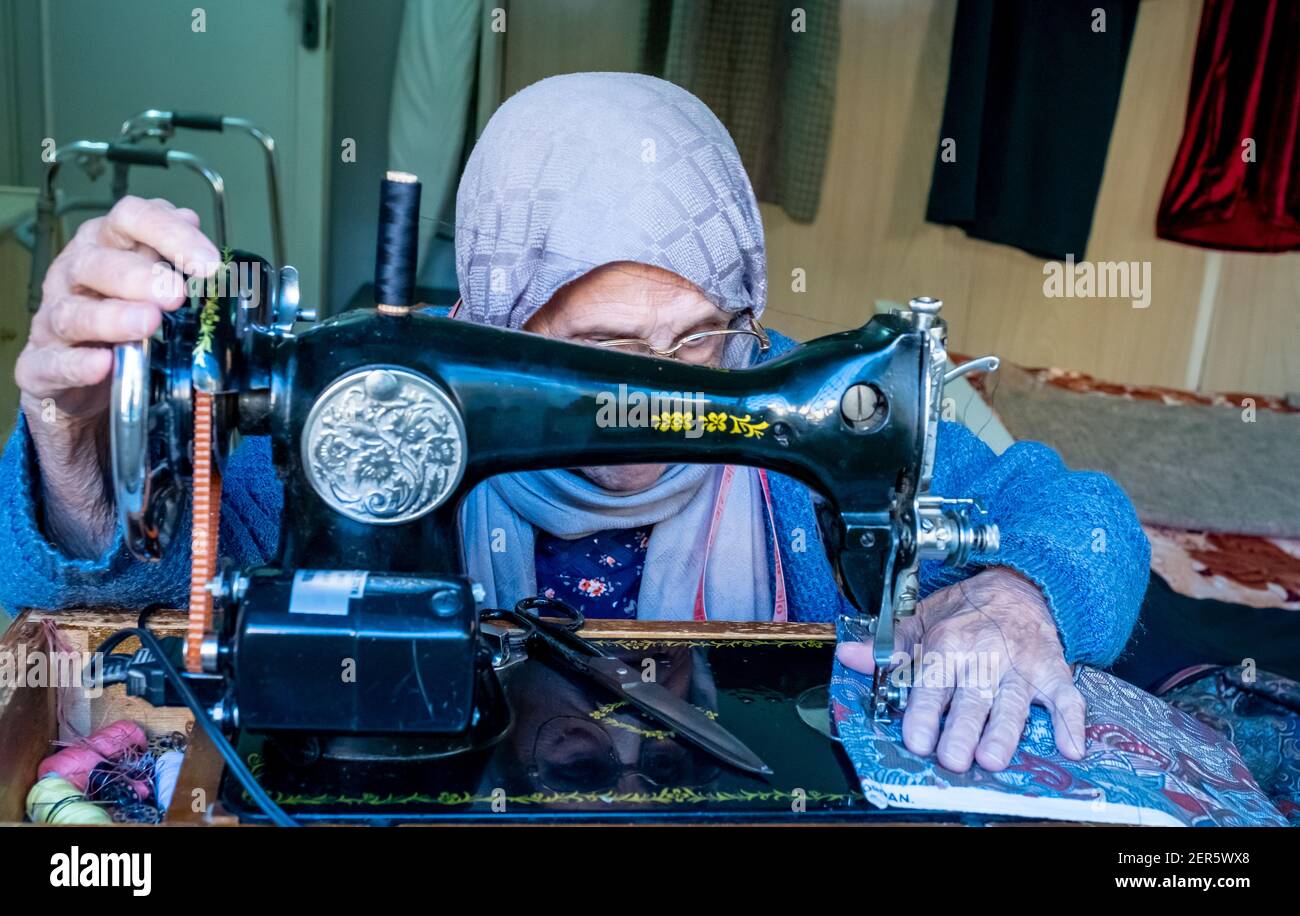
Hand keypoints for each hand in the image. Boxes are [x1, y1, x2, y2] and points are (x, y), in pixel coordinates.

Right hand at [16, 196, 217, 555]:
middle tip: (176, 294)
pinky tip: (104, 364)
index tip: (206, 261)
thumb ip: (178, 263)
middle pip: (97, 262)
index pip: (131, 219)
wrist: (89, 389)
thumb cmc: (126, 329)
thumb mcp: (157, 291)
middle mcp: (75, 278)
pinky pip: (53, 363)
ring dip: (112, 317)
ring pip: (73, 312)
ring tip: (147, 324)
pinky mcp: (42, 366)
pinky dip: (78, 364)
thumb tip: (203, 236)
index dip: (168, 233)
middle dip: (139, 275)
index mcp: (108, 248)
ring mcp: (55, 322)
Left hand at [837, 567, 1085, 771]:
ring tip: (992, 759)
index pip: (931, 685)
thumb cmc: (965, 612)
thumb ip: (887, 647)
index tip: (917, 740)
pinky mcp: (1051, 671)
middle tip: (952, 759)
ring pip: (1012, 704)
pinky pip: (1065, 697)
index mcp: (947, 646)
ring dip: (1004, 732)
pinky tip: (1070, 747)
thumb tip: (848, 655)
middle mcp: (983, 658)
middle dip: (962, 731)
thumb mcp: (920, 620)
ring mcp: (1020, 667)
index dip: (924, 714)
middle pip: (970, 701)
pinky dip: (1071, 722)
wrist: (1017, 586)